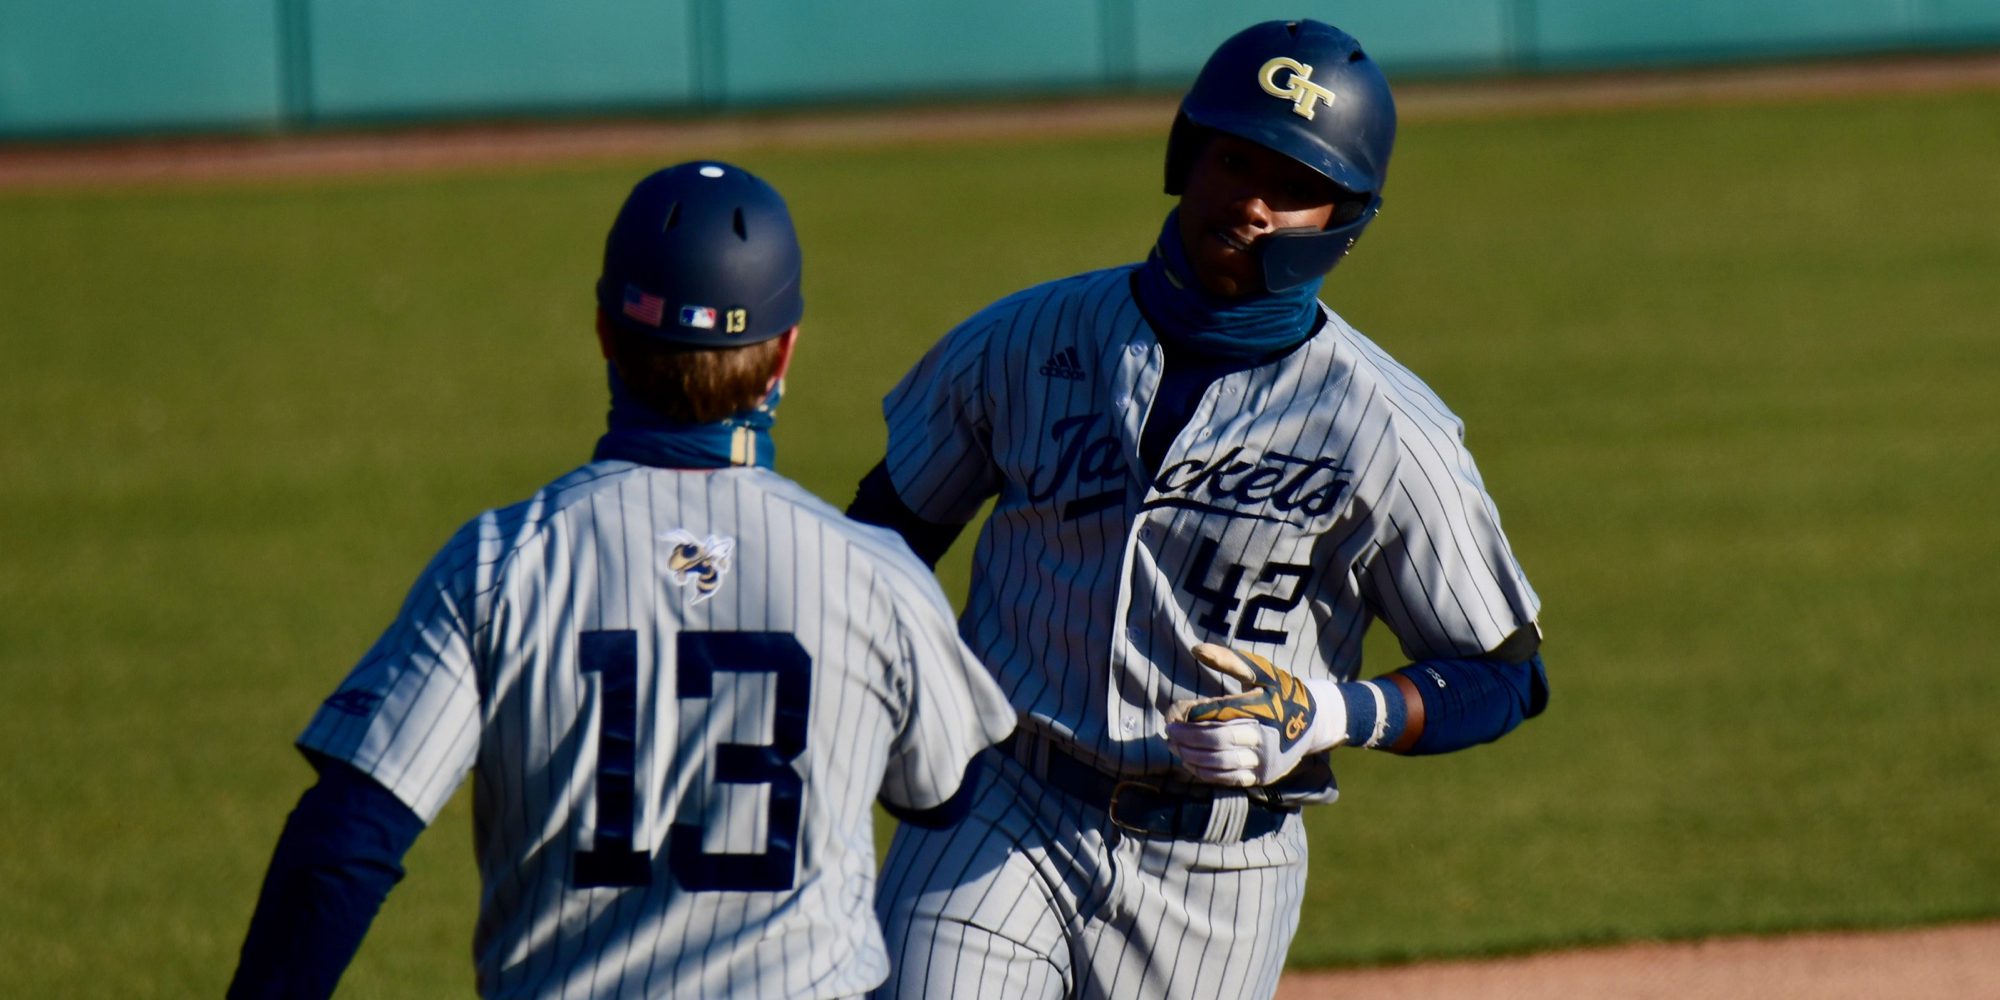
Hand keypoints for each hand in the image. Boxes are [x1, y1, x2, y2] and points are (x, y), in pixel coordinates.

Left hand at [1166, 643, 1345, 786]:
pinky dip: (1206, 772)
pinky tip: (1190, 762)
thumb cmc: (1280, 692)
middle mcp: (1265, 736)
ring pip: (1221, 763)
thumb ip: (1228, 660)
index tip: (1174, 712)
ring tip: (1174, 746)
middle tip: (1168, 731)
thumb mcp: (1260, 671)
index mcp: (1263, 708)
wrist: (1313, 722)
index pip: (1220, 713)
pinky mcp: (1263, 777)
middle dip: (1188, 737)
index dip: (1193, 714)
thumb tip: (1196, 649)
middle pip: (1218, 740)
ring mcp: (1265, 760)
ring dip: (1192, 756)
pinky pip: (1229, 779)